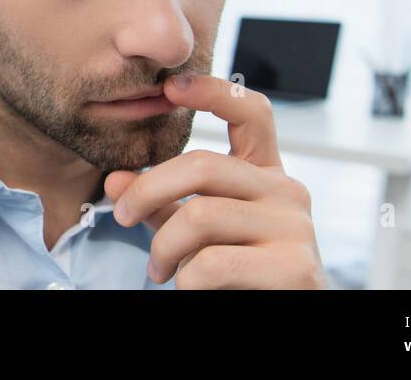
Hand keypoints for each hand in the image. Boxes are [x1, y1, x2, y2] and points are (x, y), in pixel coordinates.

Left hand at [105, 74, 325, 288]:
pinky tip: (188, 287)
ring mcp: (296, 228)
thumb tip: (114, 178)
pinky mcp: (294, 268)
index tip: (170, 87)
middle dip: (147, 190)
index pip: (252, 114)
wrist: (282, 322)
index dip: (213, 92)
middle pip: (202, 165)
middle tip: (123, 216)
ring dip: (163, 249)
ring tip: (159, 270)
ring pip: (199, 217)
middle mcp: (288, 193)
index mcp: (267, 178)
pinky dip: (186, 279)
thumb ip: (162, 204)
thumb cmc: (236, 277)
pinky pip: (213, 263)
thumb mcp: (197, 233)